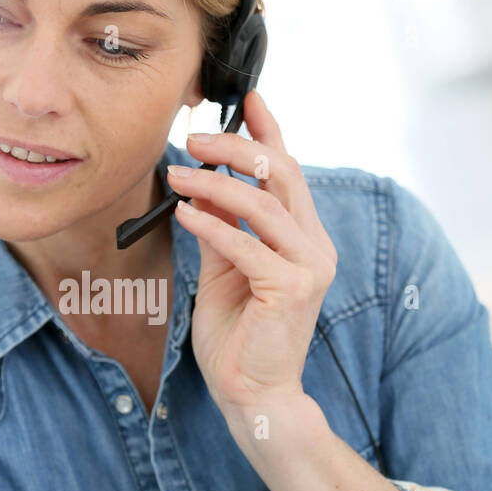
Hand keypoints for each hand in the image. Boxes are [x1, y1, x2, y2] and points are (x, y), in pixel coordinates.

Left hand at [167, 90, 336, 419]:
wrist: (252, 393)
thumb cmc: (238, 335)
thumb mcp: (224, 266)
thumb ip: (221, 225)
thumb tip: (203, 182)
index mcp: (303, 237)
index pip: (289, 171)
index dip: (270, 130)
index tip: (245, 97)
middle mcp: (314, 246)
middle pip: (282, 173)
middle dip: (236, 147)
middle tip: (193, 137)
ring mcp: (308, 267)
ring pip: (263, 203)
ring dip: (214, 182)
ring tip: (176, 174)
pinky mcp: (291, 289)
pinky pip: (246, 244)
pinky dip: (211, 224)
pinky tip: (183, 213)